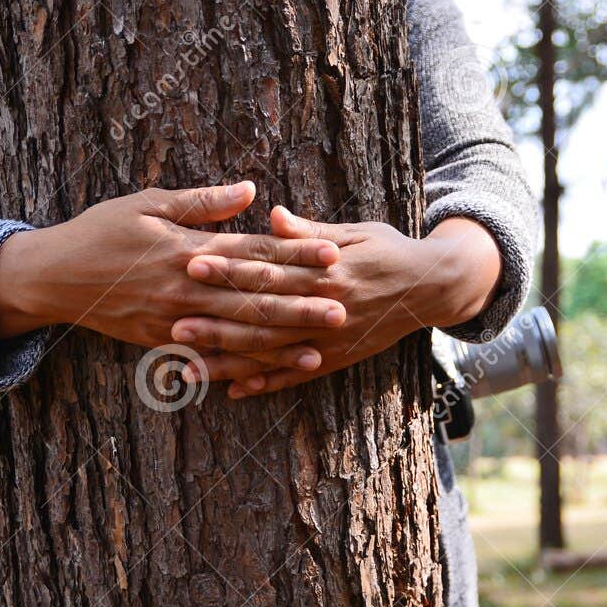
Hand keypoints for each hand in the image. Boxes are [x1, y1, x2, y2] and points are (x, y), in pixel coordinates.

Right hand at [0, 182, 346, 378]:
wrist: (53, 277)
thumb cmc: (101, 230)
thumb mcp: (148, 203)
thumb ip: (203, 201)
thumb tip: (251, 189)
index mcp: (187, 249)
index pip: (252, 251)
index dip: (295, 252)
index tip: (333, 252)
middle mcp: (186, 288)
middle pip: (254, 297)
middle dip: (301, 303)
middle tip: (343, 306)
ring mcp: (175, 320)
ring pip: (237, 333)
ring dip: (282, 340)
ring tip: (320, 342)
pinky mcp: (163, 342)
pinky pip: (211, 358)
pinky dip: (243, 365)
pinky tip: (272, 370)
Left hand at [171, 207, 500, 397]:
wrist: (433, 288)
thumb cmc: (389, 250)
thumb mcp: (354, 232)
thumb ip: (309, 232)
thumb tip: (272, 215)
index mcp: (325, 270)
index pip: (268, 267)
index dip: (229, 267)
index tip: (192, 263)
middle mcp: (325, 308)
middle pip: (263, 314)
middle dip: (217, 319)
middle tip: (174, 321)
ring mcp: (330, 338)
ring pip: (272, 352)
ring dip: (229, 360)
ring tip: (187, 364)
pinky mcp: (337, 358)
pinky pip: (295, 376)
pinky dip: (265, 385)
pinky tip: (232, 391)